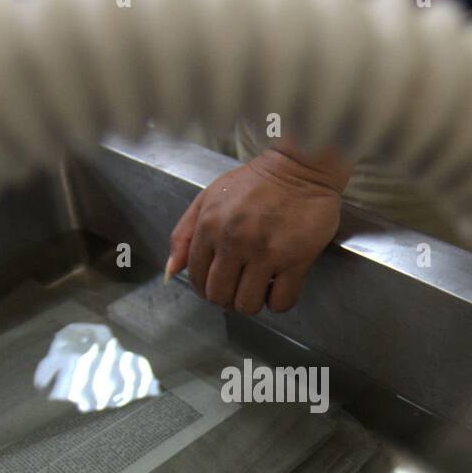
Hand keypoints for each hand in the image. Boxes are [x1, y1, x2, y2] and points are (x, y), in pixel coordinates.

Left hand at [165, 148, 345, 313]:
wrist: (301, 168)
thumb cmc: (255, 184)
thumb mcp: (209, 198)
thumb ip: (184, 234)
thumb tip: (170, 272)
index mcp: (210, 225)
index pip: (197, 277)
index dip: (205, 288)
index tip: (217, 285)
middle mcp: (235, 241)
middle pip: (220, 296)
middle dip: (226, 298)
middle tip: (237, 288)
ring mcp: (266, 252)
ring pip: (247, 304)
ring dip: (251, 303)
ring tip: (257, 287)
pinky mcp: (296, 259)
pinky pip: (280, 302)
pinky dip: (277, 302)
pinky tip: (277, 286)